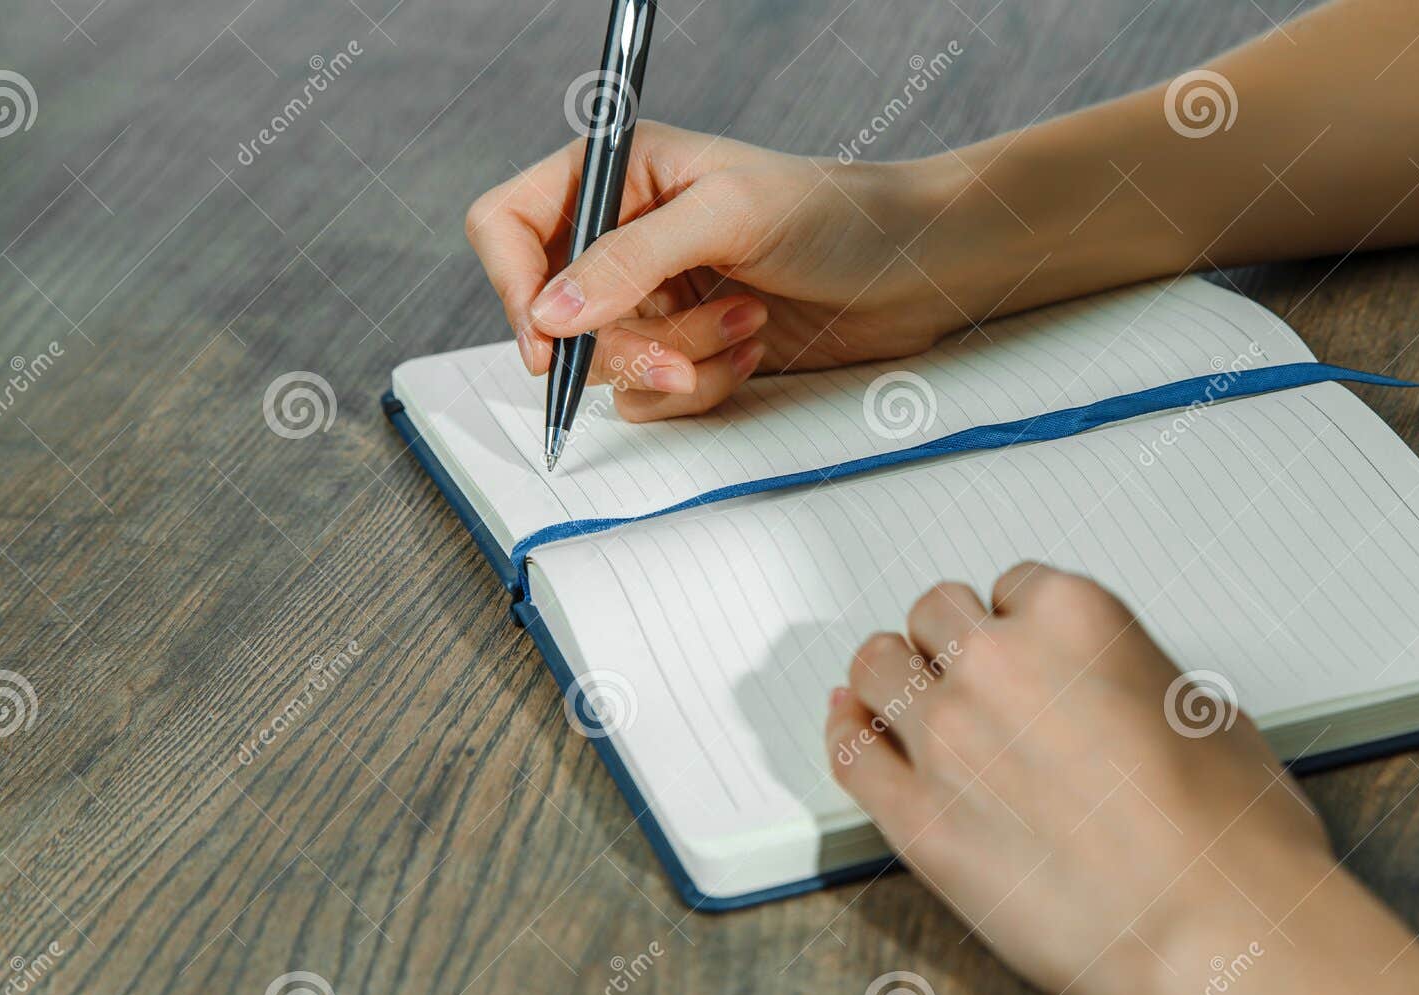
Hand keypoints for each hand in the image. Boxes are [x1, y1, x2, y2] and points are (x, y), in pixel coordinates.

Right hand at [465, 122, 964, 421]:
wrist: (911, 269)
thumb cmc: (832, 213)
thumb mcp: (725, 216)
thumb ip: (628, 260)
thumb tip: (550, 314)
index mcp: (615, 176)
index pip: (507, 226)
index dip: (512, 286)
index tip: (548, 344)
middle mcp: (622, 237)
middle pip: (556, 317)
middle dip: (622, 346)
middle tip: (679, 357)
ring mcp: (653, 298)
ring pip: (607, 364)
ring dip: (678, 360)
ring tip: (746, 322)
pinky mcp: (685, 347)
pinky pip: (653, 394)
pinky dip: (704, 384)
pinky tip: (753, 344)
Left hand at [827, 564, 1418, 994]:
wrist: (1215, 934)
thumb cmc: (1230, 837)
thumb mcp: (1202, 713)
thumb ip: (1127, 682)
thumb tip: (1107, 696)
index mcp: (1074, 619)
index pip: (1014, 585)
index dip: (1016, 619)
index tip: (1019, 643)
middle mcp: (997, 664)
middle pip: (933, 615)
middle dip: (949, 640)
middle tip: (965, 673)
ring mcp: (947, 740)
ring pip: (877, 668)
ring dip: (892, 676)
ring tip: (904, 696)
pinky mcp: (917, 818)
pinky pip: (849, 753)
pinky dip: (848, 732)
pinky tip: (855, 728)